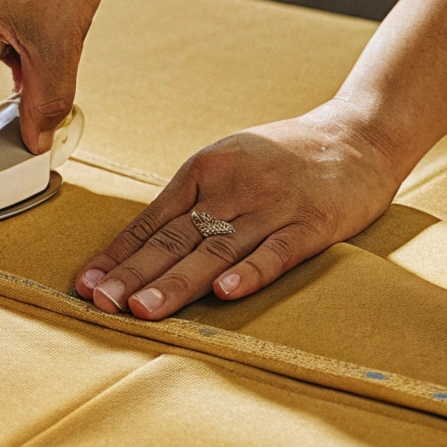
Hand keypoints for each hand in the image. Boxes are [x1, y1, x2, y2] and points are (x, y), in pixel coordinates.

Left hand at [74, 102, 403, 319]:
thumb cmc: (282, 159)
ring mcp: (271, 207)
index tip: (87, 284)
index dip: (117, 254)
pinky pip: (276, 252)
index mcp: (204, 172)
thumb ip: (189, 205)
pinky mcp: (311, 225)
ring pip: (216, 250)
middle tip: (100, 303)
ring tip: (143, 310)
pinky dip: (250, 273)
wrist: (359, 136)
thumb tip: (138, 248)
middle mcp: (232, 189)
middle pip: (174, 239)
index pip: (151, 221)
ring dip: (176, 283)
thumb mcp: (226, 167)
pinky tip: (225, 294)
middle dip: (133, 275)